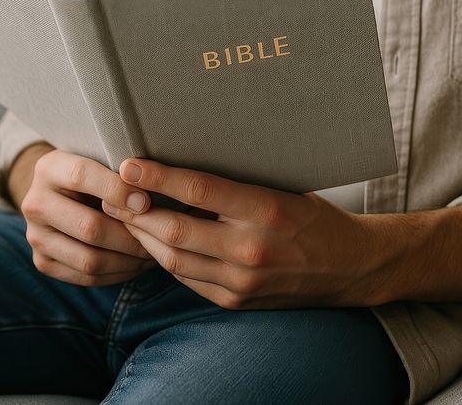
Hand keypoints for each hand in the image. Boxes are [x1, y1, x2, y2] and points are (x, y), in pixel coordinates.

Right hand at [19, 149, 157, 285]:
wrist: (60, 193)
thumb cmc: (95, 173)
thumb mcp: (100, 159)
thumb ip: (121, 169)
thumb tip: (158, 188)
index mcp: (48, 168)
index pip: (82, 176)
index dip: (117, 189)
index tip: (147, 201)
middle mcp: (34, 203)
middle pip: (89, 227)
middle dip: (131, 234)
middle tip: (162, 235)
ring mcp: (35, 237)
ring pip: (90, 259)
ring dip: (129, 259)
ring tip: (155, 251)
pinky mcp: (43, 263)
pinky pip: (87, 277)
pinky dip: (118, 273)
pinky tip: (138, 263)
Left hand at [100, 158, 381, 309]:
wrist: (349, 267)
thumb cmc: (313, 216)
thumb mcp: (284, 185)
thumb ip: (236, 180)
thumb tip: (182, 159)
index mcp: (267, 209)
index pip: (199, 191)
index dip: (157, 177)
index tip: (128, 164)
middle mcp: (252, 249)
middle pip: (174, 230)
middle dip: (135, 211)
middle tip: (112, 192)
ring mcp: (242, 281)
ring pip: (172, 259)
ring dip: (143, 237)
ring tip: (124, 215)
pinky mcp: (235, 301)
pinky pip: (186, 278)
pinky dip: (164, 258)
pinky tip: (153, 241)